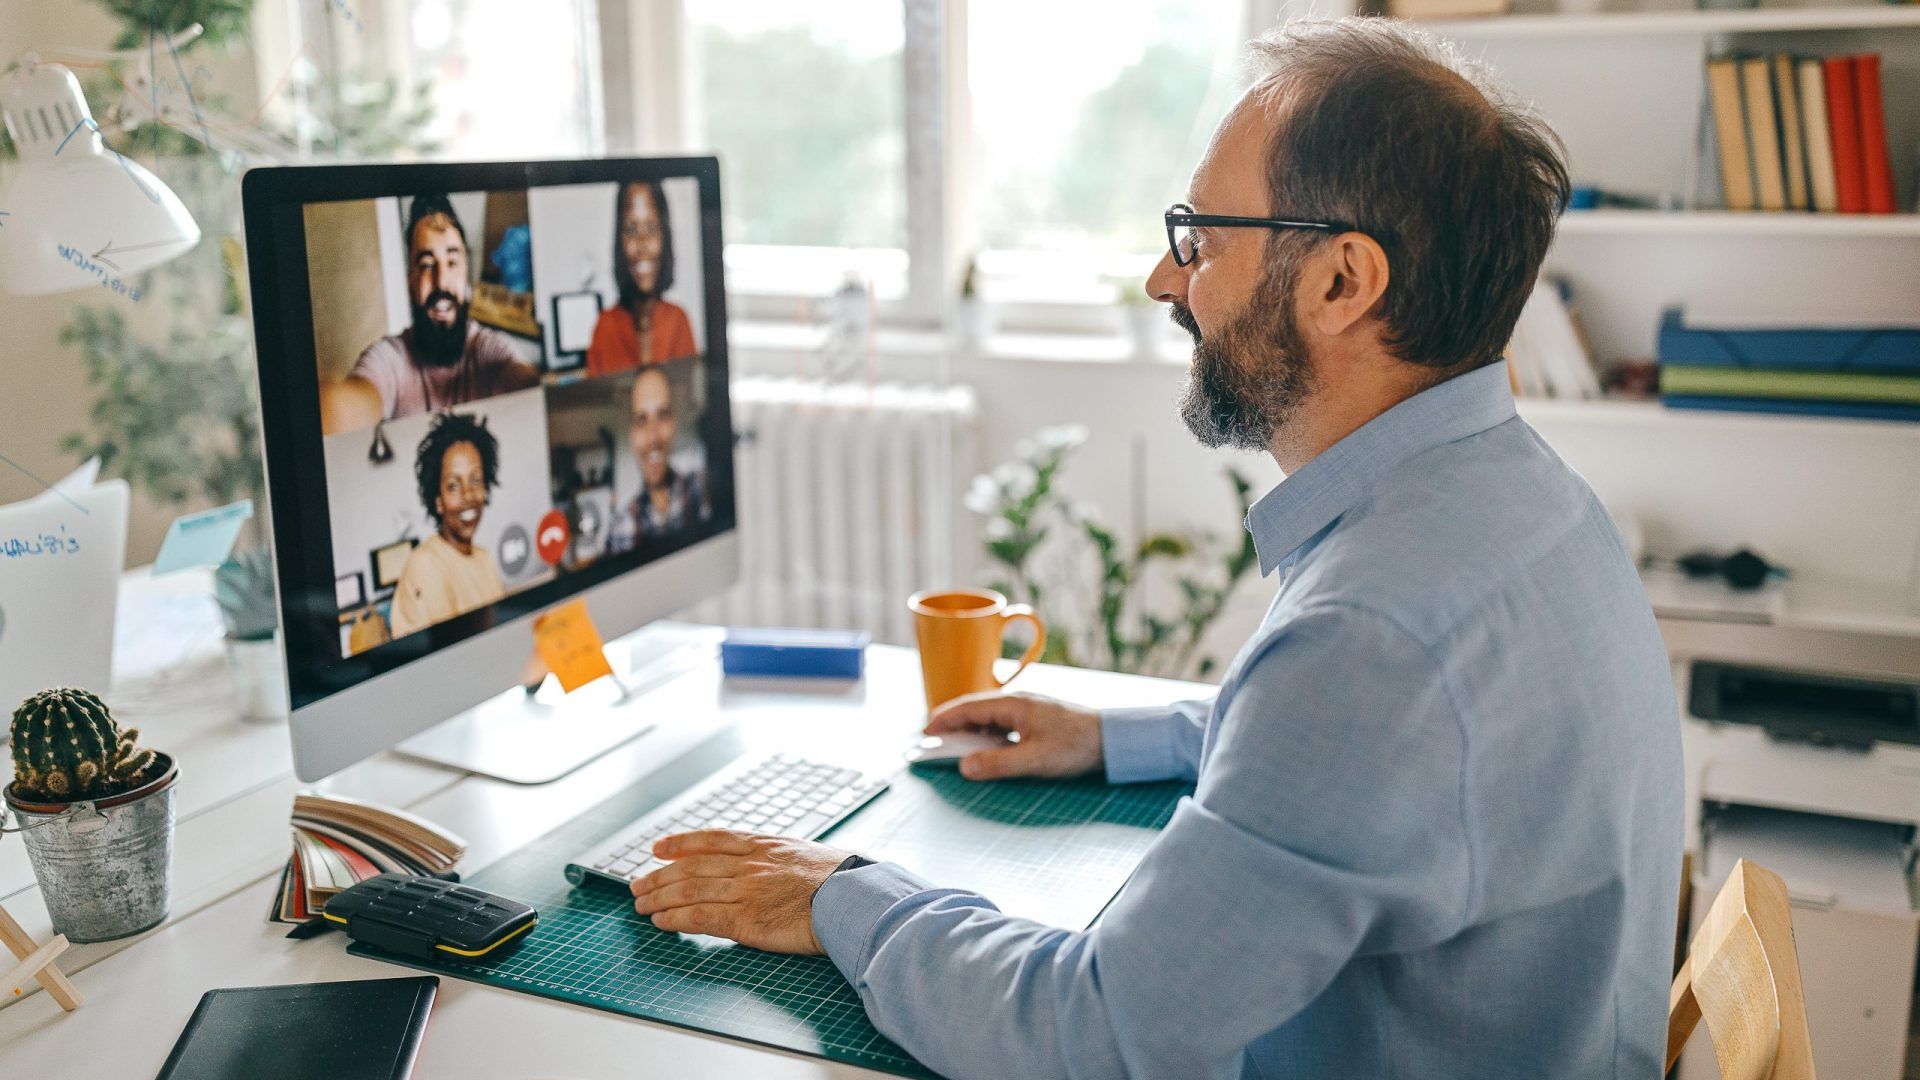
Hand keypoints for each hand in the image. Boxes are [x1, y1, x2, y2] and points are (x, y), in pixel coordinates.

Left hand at [630, 829, 848, 953]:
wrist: (853, 897)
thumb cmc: (843, 879)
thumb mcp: (809, 854)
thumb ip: (783, 859)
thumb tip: (778, 866)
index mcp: (764, 844)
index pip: (712, 839)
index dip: (682, 843)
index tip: (659, 848)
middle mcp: (749, 863)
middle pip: (692, 866)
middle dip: (660, 875)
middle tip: (638, 883)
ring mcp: (745, 891)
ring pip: (689, 890)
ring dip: (659, 898)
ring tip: (641, 905)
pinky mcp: (745, 920)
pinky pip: (700, 918)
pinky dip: (675, 919)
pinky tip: (661, 922)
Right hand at [925, 691, 1103, 781]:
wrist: (1113, 740)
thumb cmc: (1076, 746)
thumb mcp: (1034, 760)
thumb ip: (998, 763)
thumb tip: (964, 766)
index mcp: (1013, 705)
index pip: (968, 707)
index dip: (944, 719)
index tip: (925, 732)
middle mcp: (1018, 702)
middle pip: (976, 708)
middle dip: (953, 723)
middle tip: (933, 739)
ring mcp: (1029, 709)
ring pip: (989, 715)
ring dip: (970, 729)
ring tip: (956, 745)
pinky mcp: (1038, 719)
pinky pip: (1003, 722)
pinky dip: (988, 733)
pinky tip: (988, 746)